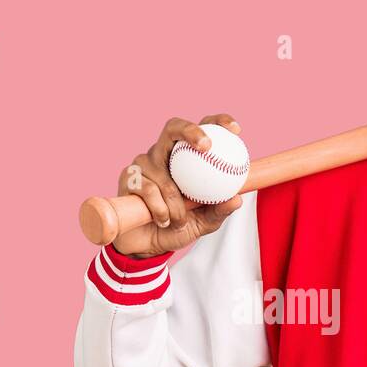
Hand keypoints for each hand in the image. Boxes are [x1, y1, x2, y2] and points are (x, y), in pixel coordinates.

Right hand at [112, 114, 245, 257]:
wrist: (147, 244)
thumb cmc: (178, 226)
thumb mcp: (204, 222)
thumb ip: (219, 211)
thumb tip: (237, 200)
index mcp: (186, 157)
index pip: (203, 129)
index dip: (218, 122)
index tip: (236, 131)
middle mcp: (164, 154)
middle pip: (174, 127)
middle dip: (190, 131)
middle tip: (206, 147)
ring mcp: (144, 163)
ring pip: (161, 172)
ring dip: (174, 201)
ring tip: (180, 220)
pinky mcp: (128, 177)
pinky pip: (147, 189)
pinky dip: (159, 208)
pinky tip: (163, 220)